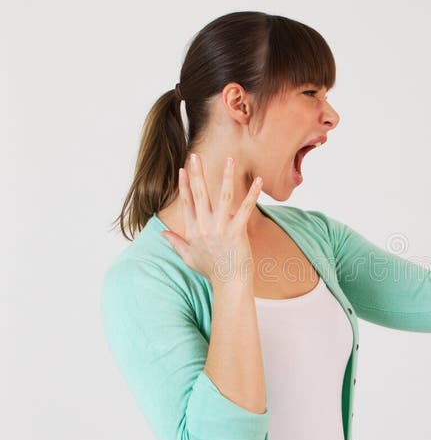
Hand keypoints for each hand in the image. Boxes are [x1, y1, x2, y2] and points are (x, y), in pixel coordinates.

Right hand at [159, 153, 262, 286]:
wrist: (229, 283)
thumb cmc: (211, 270)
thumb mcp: (189, 256)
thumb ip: (175, 243)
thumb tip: (162, 233)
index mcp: (193, 230)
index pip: (187, 202)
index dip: (184, 185)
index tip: (182, 169)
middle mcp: (204, 227)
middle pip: (199, 194)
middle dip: (196, 173)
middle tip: (194, 155)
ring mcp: (220, 229)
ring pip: (223, 196)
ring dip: (226, 176)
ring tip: (229, 159)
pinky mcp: (236, 232)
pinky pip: (245, 208)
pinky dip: (252, 194)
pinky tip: (258, 181)